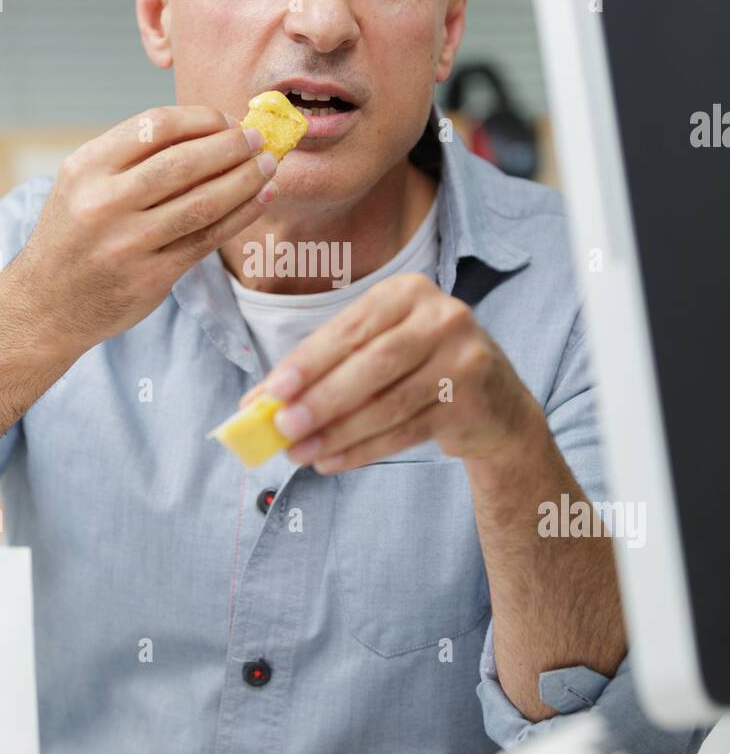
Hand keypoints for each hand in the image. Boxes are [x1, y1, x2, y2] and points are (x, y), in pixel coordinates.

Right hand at [10, 105, 277, 355]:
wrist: (47, 305)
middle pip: (184, 162)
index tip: (229, 119)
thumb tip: (211, 130)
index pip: (156, 126)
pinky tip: (259, 199)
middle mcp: (103, 203)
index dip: (202, 119)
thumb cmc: (75, 235)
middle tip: (259, 139)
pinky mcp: (150, 276)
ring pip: (202, 202)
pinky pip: (206, 239)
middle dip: (231, 146)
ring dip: (245, 180)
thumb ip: (133, 157)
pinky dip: (240, 215)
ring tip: (268, 166)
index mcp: (86, 167)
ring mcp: (127, 243)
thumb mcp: (83, 184)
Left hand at [239, 272, 541, 470]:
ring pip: (389, 402)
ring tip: (301, 452)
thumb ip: (325, 369)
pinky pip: (407, 430)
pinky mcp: (473, 400)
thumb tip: (259, 401)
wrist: (494, 402)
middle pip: (372, 364)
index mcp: (408, 292)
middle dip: (322, 399)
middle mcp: (442, 316)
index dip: (308, 361)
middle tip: (283, 427)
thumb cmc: (417, 368)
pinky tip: (333, 461)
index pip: (351, 328)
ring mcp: (464, 358)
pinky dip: (364, 449)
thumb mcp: (378, 351)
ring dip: (338, 432)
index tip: (272, 391)